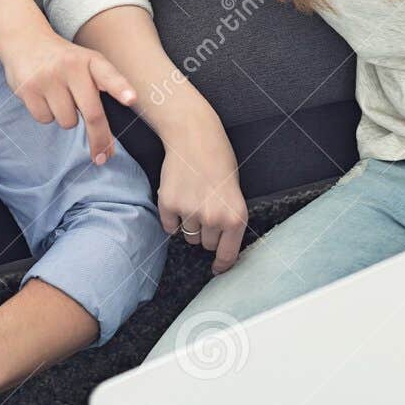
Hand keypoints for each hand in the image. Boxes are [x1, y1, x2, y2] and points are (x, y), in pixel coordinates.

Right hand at [3, 33, 136, 163]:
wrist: (25, 39)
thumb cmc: (64, 60)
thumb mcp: (85, 62)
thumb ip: (100, 86)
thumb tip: (108, 131)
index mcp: (90, 60)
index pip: (108, 74)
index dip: (120, 88)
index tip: (131, 100)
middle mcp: (71, 66)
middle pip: (91, 113)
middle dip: (99, 139)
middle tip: (102, 157)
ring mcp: (48, 77)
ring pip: (67, 121)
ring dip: (65, 117)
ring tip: (57, 96)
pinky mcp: (28, 88)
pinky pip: (45, 119)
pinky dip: (46, 114)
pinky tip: (42, 96)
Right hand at [157, 124, 248, 273]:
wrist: (193, 135)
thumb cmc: (218, 160)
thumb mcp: (234, 192)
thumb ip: (228, 220)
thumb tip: (218, 249)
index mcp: (235, 216)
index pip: (227, 254)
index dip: (221, 265)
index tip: (217, 270)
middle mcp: (214, 218)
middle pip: (206, 245)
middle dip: (206, 232)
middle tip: (206, 206)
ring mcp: (190, 212)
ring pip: (189, 236)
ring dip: (189, 223)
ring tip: (193, 197)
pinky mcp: (169, 204)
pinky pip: (170, 226)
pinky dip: (172, 216)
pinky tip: (179, 195)